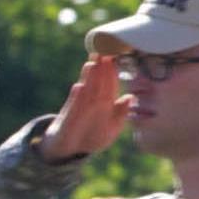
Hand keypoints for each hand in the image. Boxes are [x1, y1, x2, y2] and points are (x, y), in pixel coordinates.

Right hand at [44, 44, 130, 163]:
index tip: (118, 54)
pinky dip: (76, 99)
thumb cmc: (93, 135)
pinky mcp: (67, 121)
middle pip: (96, 81)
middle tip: (105, 50)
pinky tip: (78, 88)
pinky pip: (73, 109)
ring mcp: (77, 109)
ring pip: (85, 91)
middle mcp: (89, 101)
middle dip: (101, 67)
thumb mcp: (112, 127)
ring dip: (88, 77)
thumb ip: (121, 114)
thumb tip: (130, 97)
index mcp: (103, 102)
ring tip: (92, 63)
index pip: (109, 82)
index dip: (113, 69)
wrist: (68, 149)